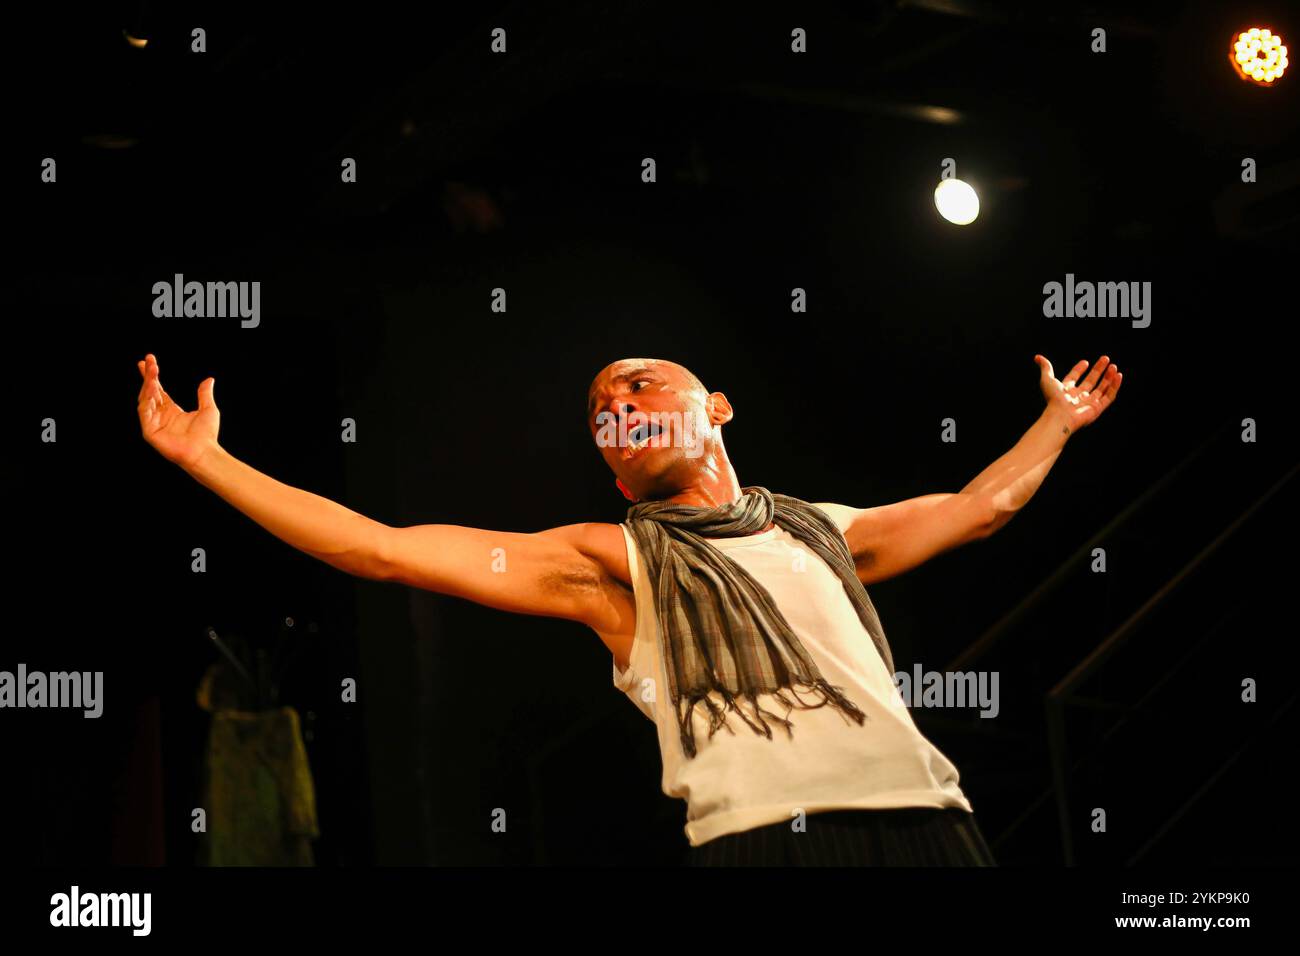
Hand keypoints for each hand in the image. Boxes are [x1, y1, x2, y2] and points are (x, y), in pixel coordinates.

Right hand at [136, 353, 220, 469]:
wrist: (205, 452)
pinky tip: (151, 389)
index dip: (152, 376)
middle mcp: (160, 416)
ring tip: (153, 374)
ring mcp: (154, 424)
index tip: (148, 361)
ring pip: (145, 400)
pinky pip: (144, 413)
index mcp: (171, 411)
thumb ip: (204, 394)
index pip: (158, 390)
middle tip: (148, 361)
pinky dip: (146, 401)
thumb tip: (209, 380)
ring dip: (147, 386)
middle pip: (149, 392)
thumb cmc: (207, 434)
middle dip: (148, 376)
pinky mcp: (150, 432)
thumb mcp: (208, 409)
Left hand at [1034, 353, 1121, 432]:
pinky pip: (1109, 396)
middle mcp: (1078, 397)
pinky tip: (1118, 376)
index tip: (1085, 362)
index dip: (1079, 369)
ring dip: (1108, 377)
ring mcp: (1089, 403)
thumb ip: (1046, 368)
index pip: (1074, 378)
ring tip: (1113, 366)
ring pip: (1102, 388)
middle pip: (1091, 381)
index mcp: (1067, 391)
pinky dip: (1115, 386)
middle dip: (1099, 370)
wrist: (1061, 416)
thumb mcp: (1047, 380)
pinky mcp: (1098, 408)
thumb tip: (1037, 357)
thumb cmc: (1054, 399)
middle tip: (1106, 359)